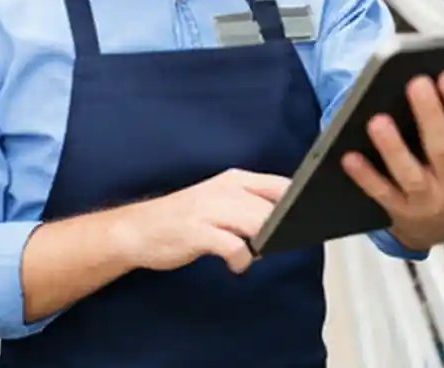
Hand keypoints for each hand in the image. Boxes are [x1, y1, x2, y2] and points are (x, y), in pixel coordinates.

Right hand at [116, 169, 288, 274]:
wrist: (138, 229)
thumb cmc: (184, 218)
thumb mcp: (220, 201)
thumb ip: (251, 205)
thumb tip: (288, 218)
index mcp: (234, 179)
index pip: (281, 185)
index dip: (299, 203)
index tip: (306, 221)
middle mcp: (224, 190)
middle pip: (273, 207)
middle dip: (283, 228)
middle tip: (277, 244)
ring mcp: (210, 209)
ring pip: (257, 222)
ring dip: (264, 243)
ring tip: (256, 252)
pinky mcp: (198, 231)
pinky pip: (234, 246)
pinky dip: (241, 259)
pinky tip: (236, 264)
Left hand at [342, 69, 443, 251]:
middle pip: (441, 148)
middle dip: (430, 116)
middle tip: (416, 83)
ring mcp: (426, 199)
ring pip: (409, 174)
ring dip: (393, 148)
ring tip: (378, 120)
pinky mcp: (399, 211)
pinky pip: (381, 193)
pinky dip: (365, 177)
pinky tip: (349, 157)